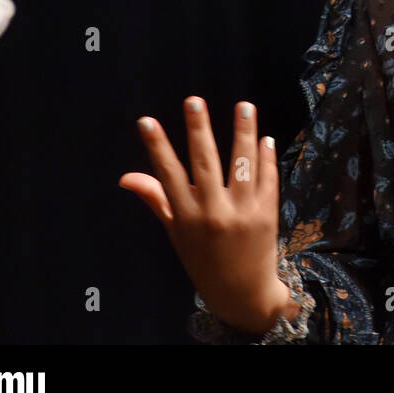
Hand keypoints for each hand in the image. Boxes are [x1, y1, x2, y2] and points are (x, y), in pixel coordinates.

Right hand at [118, 96, 294, 335]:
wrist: (241, 292)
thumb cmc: (203, 259)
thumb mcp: (176, 233)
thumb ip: (157, 199)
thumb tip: (126, 177)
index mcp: (186, 218)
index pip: (168, 175)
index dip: (157, 147)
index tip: (146, 121)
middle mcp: (214, 213)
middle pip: (205, 164)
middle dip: (198, 130)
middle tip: (194, 101)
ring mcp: (243, 212)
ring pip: (243, 165)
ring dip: (244, 133)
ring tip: (244, 105)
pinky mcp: (267, 213)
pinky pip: (267, 179)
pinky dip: (266, 157)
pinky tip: (265, 138)